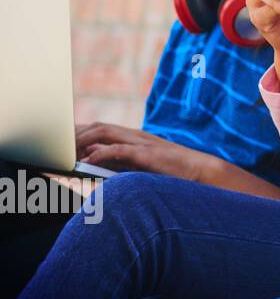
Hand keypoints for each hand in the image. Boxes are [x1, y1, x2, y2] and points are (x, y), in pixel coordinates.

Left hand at [75, 123, 218, 182]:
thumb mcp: (142, 164)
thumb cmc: (174, 171)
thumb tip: (93, 157)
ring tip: (67, 152)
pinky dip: (102, 154)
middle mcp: (136, 136)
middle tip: (57, 145)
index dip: (80, 132)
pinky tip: (88, 162)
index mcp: (135, 137)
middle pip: (99, 127)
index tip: (62, 141)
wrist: (202, 172)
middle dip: (75, 133)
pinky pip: (120, 149)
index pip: (101, 128)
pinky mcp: (148, 154)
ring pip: (106, 132)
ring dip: (84, 140)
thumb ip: (119, 159)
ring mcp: (142, 143)